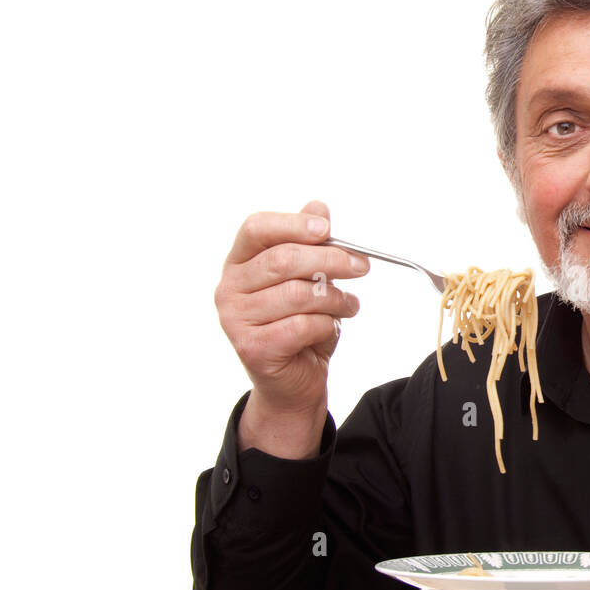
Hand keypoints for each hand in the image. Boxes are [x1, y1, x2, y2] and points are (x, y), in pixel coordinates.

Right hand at [215, 200, 368, 427]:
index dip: (293, 224)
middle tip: (360, 266)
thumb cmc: (299, 326)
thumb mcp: (308, 280)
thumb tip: (318, 207)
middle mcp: (229, 289)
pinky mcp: (253, 348)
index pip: (257, 228)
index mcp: (239, 263)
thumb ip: (309, 244)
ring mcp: (236, 320)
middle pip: (282, 260)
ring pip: (297, 294)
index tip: (327, 228)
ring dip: (334, 298)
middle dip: (330, 260)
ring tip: (349, 305)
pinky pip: (301, 325)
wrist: (292, 383)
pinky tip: (334, 326)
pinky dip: (327, 324)